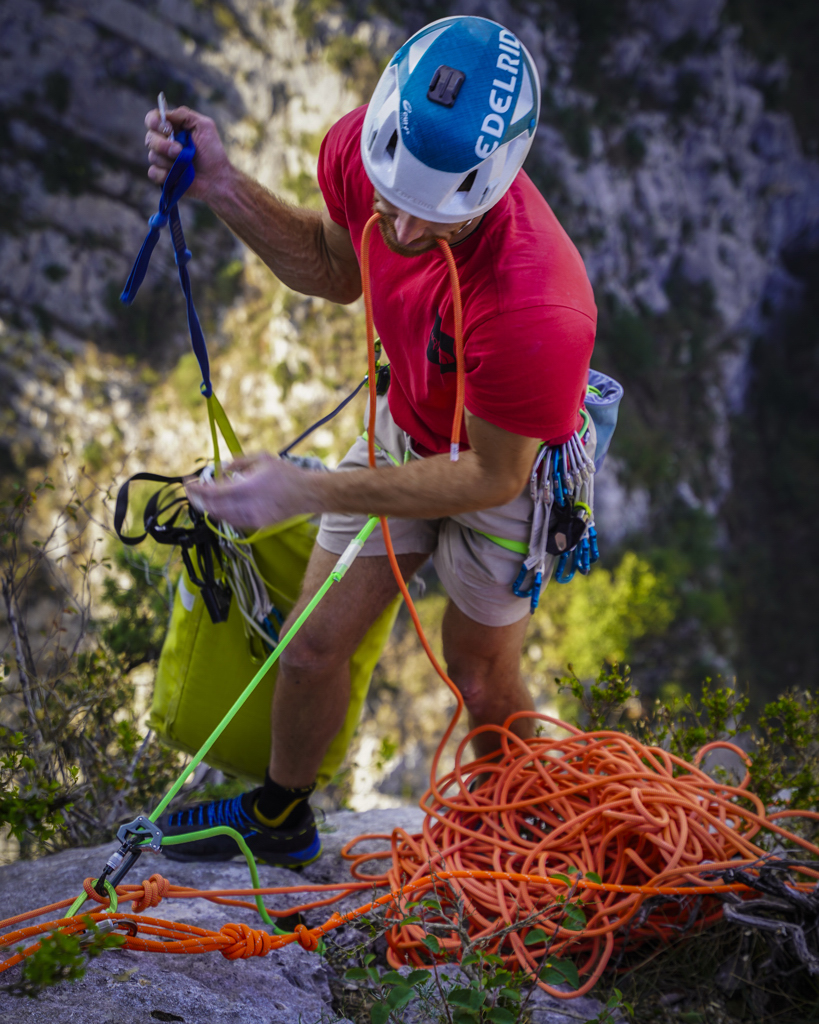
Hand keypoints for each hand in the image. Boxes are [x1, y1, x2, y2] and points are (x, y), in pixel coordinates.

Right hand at [144, 105, 232, 202]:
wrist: (217, 179)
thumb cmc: (213, 153)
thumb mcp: (204, 126)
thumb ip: (184, 114)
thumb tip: (165, 114)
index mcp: (172, 129)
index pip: (152, 119)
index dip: (154, 122)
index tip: (167, 129)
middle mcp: (164, 143)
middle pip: (150, 138)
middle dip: (163, 144)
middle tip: (179, 151)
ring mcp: (163, 160)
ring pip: (152, 156)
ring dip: (168, 160)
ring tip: (185, 165)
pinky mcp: (163, 177)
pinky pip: (152, 173)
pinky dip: (162, 174)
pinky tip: (175, 176)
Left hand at [185, 454, 322, 531]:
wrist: (308, 494)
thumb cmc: (287, 474)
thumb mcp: (262, 458)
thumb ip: (238, 462)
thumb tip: (221, 468)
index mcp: (247, 488)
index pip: (212, 492)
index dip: (196, 489)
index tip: (187, 482)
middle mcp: (247, 506)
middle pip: (212, 508)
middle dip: (196, 499)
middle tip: (190, 490)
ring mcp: (252, 518)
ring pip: (220, 517)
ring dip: (208, 508)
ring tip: (202, 498)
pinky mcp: (257, 524)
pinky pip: (232, 521)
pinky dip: (221, 513)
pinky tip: (219, 506)